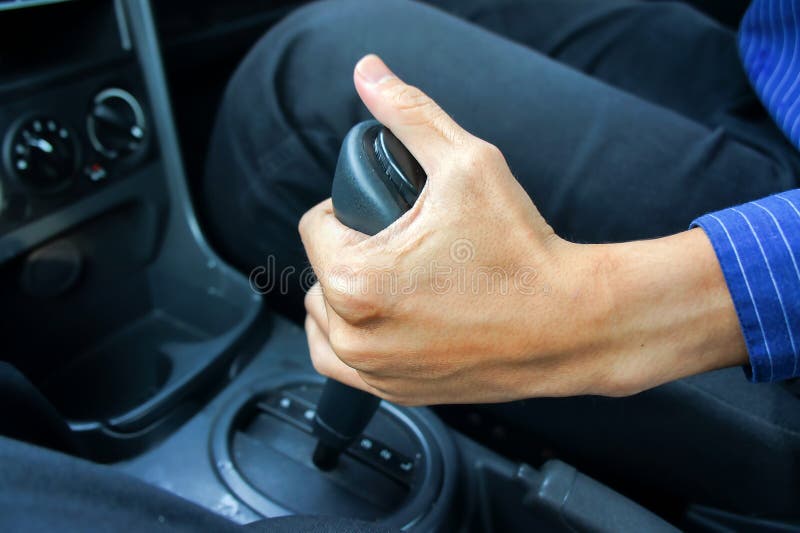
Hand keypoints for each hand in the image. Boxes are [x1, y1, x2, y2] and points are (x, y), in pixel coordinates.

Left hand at [299, 55, 746, 405]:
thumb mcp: (468, 164)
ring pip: (322, 320)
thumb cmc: (523, 254)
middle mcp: (354, 335)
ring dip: (343, 295)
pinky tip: (388, 316)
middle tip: (398, 244)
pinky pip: (342, 363)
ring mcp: (374, 372)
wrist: (572, 324)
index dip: (344, 208)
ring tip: (392, 277)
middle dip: (348, 252)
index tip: (380, 212)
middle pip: (317, 272)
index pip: (315, 226)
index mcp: (356, 279)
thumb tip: (370, 74)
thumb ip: (411, 115)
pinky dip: (353, 338)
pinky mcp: (394, 392)